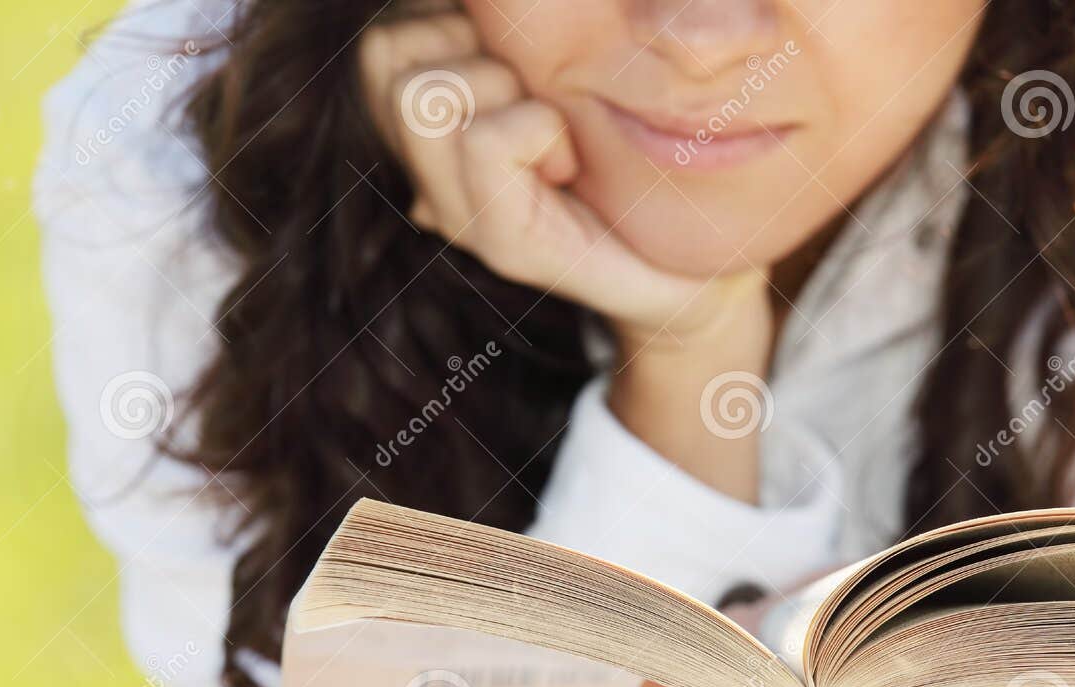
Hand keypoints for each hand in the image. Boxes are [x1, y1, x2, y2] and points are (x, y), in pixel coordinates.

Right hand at [359, 11, 765, 342]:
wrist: (690, 272)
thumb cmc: (637, 168)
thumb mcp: (567, 86)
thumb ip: (515, 50)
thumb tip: (471, 3)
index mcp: (438, 133)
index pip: (384, 42)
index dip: (446, 25)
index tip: (521, 72)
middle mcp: (431, 176)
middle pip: (387, 56)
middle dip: (469, 51)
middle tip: (537, 101)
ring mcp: (460, 215)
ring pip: (423, 96)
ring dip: (501, 89)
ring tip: (553, 133)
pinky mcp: (505, 246)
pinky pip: (488, 139)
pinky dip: (539, 131)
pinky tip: (572, 165)